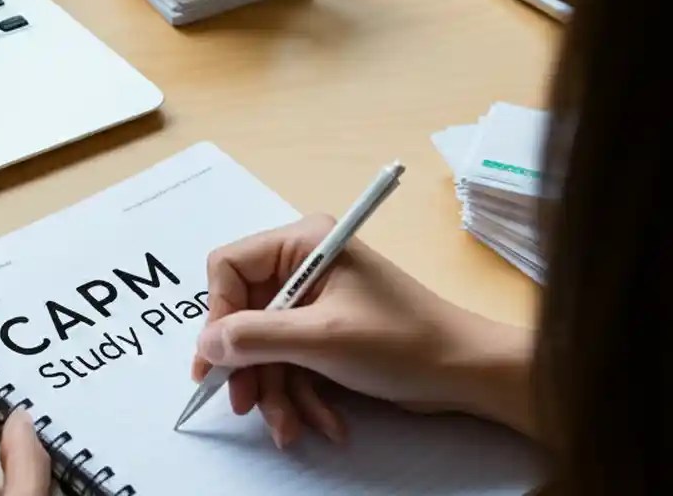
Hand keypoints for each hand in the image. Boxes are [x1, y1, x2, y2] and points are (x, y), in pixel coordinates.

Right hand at [192, 214, 534, 448]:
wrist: (466, 374)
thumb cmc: (401, 342)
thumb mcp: (321, 340)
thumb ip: (255, 339)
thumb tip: (206, 344)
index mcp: (303, 243)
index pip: (230, 268)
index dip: (219, 315)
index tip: (217, 360)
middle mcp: (304, 265)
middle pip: (245, 315)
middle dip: (250, 367)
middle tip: (245, 406)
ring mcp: (315, 301)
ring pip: (266, 347)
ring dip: (277, 393)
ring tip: (290, 429)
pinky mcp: (325, 333)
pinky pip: (292, 363)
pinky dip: (302, 396)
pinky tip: (324, 423)